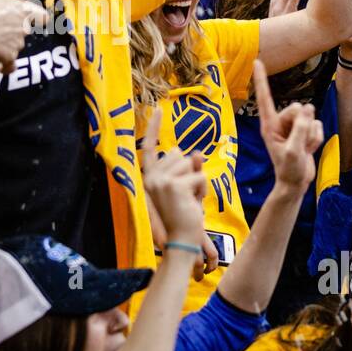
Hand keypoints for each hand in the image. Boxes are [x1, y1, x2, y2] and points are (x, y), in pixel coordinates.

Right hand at [139, 107, 207, 255]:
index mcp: (149, 178)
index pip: (150, 148)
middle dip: (189, 172)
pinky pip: (199, 177)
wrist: (180, 241)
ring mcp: (161, 181)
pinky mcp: (174, 185)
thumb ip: (187, 169)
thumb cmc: (182, 216)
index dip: (154, 128)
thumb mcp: (185, 188)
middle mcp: (151, 177)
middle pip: (180, 155)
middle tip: (186, 196)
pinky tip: (193, 205)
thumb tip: (196, 152)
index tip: (158, 109)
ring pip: (191, 165)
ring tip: (189, 201)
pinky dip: (201, 190)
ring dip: (197, 182)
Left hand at [253, 60, 322, 191]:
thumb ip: (300, 128)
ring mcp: (293, 126)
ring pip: (310, 117)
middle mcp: (280, 122)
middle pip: (297, 108)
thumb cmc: (289, 169)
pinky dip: (317, 139)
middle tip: (299, 142)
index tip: (256, 61)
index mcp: (269, 124)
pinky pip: (317, 126)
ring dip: (311, 135)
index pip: (265, 97)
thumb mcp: (294, 150)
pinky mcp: (305, 131)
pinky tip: (309, 150)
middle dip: (303, 124)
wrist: (295, 183)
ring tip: (303, 149)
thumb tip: (308, 108)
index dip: (261, 79)